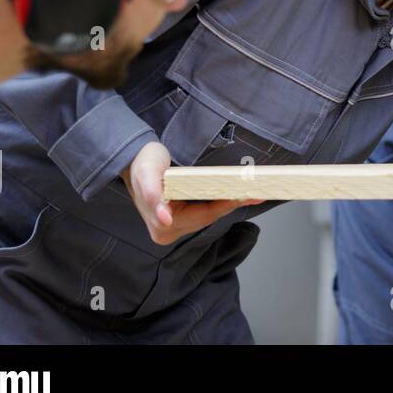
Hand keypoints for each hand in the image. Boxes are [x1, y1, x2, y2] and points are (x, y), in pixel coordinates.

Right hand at [122, 141, 263, 245]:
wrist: (134, 160)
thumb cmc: (142, 163)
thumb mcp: (146, 173)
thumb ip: (153, 194)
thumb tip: (164, 220)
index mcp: (161, 225)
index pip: (203, 216)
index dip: (225, 205)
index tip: (245, 195)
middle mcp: (168, 232)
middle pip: (208, 218)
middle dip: (232, 204)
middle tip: (258, 192)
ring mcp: (174, 228)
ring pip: (208, 216)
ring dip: (229, 203)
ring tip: (253, 193)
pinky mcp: (180, 220)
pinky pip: (205, 212)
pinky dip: (220, 202)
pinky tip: (237, 194)